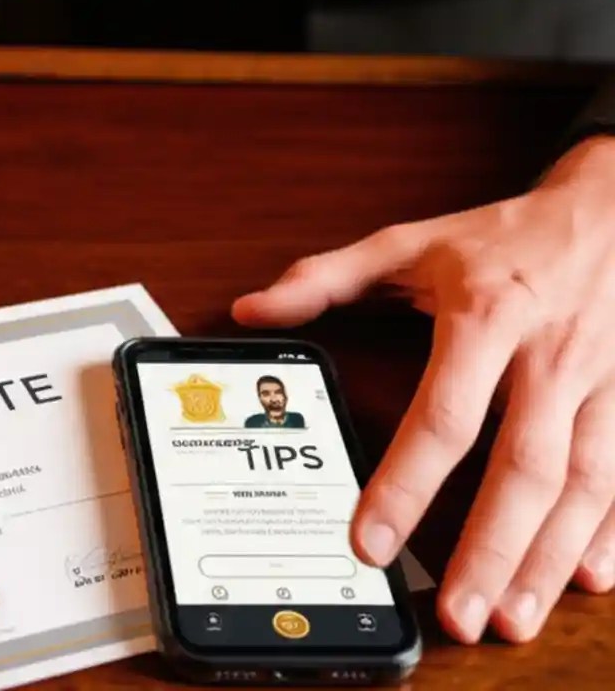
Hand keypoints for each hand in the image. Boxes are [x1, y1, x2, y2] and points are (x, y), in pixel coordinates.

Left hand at [232, 135, 614, 643]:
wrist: (608, 209)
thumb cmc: (499, 237)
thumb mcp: (407, 244)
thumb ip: (324, 278)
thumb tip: (251, 309)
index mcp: (484, 319)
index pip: (443, 416)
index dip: (405, 484)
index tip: (369, 541)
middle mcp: (546, 358)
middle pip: (523, 469)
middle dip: (490, 550)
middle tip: (459, 616)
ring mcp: (597, 383)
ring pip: (582, 484)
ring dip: (547, 558)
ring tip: (512, 619)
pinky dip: (611, 531)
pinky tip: (588, 578)